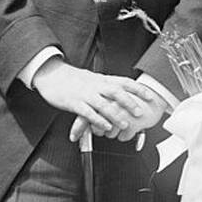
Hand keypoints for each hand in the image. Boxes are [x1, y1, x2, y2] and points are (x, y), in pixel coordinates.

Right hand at [31, 60, 160, 141]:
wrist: (51, 74)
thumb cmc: (73, 79)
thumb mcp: (93, 79)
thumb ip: (107, 85)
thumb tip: (123, 90)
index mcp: (103, 79)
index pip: (124, 82)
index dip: (139, 89)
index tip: (150, 96)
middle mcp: (96, 85)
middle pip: (116, 92)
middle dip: (129, 103)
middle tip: (140, 112)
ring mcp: (86, 94)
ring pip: (103, 104)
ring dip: (115, 115)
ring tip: (125, 124)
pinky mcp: (75, 103)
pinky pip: (88, 113)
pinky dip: (98, 120)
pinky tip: (105, 127)